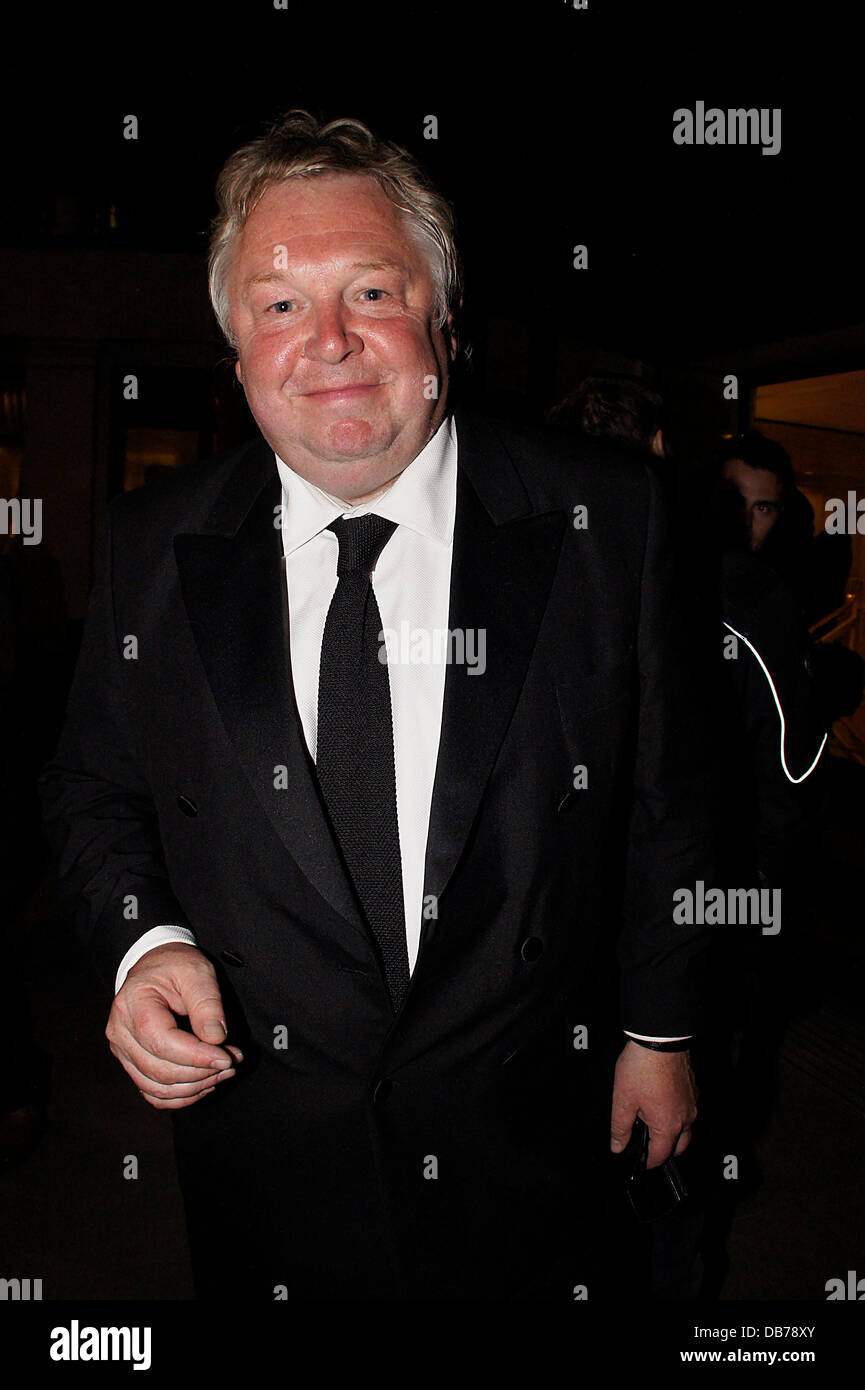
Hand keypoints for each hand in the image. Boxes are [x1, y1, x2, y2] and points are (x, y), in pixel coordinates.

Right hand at [106, 942, 241, 1109]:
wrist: (155, 967)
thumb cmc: (175, 966)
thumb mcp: (196, 972)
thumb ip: (207, 1003)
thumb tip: (215, 1038)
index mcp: (133, 1004)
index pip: (162, 1042)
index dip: (196, 1056)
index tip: (227, 1057)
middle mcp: (120, 1032)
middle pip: (159, 1070)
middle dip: (200, 1073)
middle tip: (232, 1062)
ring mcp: (123, 1052)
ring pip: (156, 1088)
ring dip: (194, 1087)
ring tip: (223, 1072)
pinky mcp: (132, 1064)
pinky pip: (153, 1093)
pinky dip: (180, 1096)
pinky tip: (204, 1083)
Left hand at [609, 1040, 696, 1169]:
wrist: (660, 1039)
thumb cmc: (642, 1068)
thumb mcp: (623, 1100)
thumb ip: (620, 1128)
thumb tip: (618, 1146)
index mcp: (668, 1125)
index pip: (661, 1155)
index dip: (649, 1163)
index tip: (641, 1163)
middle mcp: (686, 1117)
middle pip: (679, 1146)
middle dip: (665, 1150)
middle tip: (648, 1146)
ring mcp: (692, 1102)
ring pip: (686, 1128)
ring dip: (672, 1132)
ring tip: (652, 1122)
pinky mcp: (693, 1088)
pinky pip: (687, 1110)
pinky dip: (677, 1114)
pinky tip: (661, 1103)